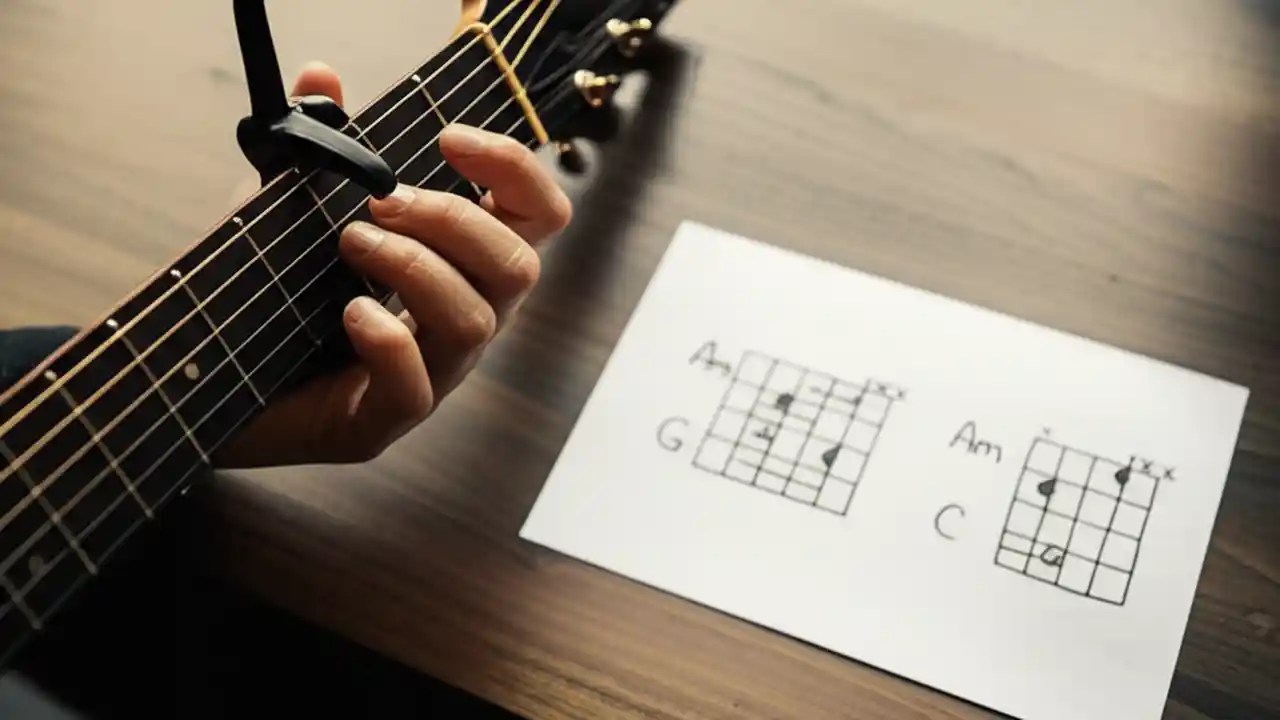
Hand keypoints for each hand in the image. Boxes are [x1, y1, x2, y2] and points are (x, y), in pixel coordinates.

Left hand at [217, 62, 570, 466]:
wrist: (201, 379)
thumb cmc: (266, 294)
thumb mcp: (289, 208)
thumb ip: (314, 150)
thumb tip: (320, 77)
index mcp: (459, 267)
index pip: (538, 216)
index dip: (514, 170)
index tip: (448, 139)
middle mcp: (458, 322)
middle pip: (520, 267)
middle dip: (453, 219)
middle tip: (380, 201)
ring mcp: (428, 378)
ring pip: (476, 322)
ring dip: (415, 267)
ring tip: (350, 242)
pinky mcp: (379, 424)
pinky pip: (415, 388)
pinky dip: (387, 340)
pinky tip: (347, 312)